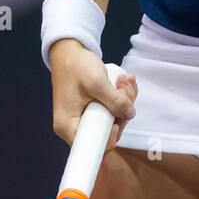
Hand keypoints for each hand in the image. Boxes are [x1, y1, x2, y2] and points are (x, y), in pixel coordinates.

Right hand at [50, 39, 137, 153]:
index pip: (92, 147)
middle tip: (124, 87)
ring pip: (112, 119)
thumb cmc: (76, 66)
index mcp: (68, 125)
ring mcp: (85, 118)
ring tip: (124, 80)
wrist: (69, 52)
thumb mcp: (96, 82)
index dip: (110, 137)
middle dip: (122, 110)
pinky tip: (123, 81)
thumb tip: (130, 114)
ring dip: (124, 100)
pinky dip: (120, 97)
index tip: (118, 119)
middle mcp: (75, 126)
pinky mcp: (92, 109)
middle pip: (107, 132)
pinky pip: (111, 110)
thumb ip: (114, 100)